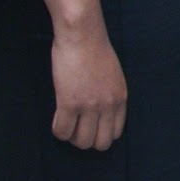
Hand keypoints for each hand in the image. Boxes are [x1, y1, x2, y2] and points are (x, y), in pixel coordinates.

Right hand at [50, 24, 126, 150]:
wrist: (83, 36)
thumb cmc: (95, 51)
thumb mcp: (113, 76)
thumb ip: (110, 95)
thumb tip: (101, 111)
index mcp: (121, 98)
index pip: (116, 133)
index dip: (101, 133)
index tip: (90, 127)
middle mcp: (108, 105)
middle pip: (101, 143)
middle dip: (87, 140)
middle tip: (76, 128)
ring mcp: (90, 105)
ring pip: (81, 142)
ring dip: (72, 137)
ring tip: (67, 123)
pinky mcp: (70, 103)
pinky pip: (62, 131)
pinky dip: (58, 131)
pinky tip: (58, 119)